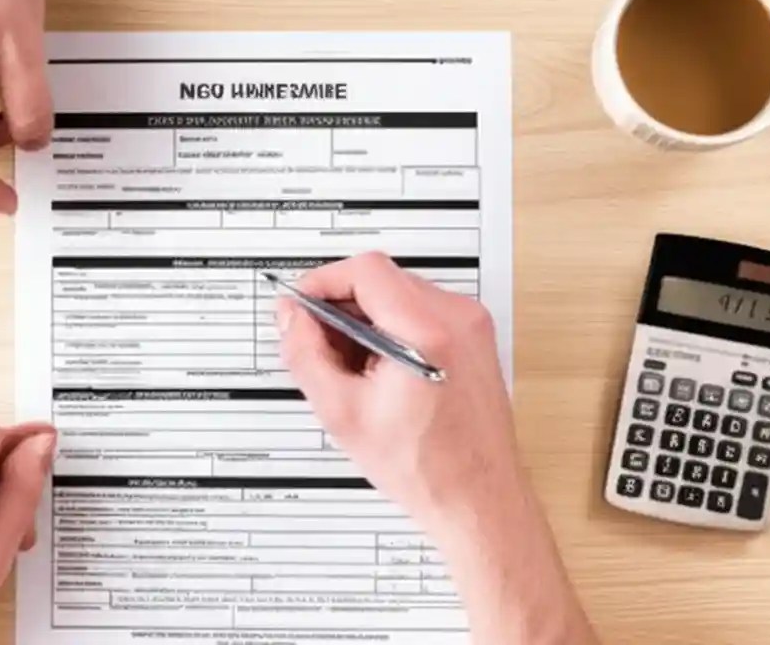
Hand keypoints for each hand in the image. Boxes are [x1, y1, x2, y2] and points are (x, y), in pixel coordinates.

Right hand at [276, 252, 518, 531]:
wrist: (478, 499)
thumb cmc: (426, 469)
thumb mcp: (343, 412)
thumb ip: (306, 354)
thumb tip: (291, 318)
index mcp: (428, 332)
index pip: (365, 271)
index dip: (322, 282)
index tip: (300, 305)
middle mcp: (458, 319)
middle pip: (382, 278)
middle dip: (341, 305)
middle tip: (318, 342)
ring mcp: (472, 327)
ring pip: (400, 293)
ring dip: (366, 319)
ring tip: (351, 367)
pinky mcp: (475, 339)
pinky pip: (422, 312)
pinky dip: (391, 329)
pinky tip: (379, 371)